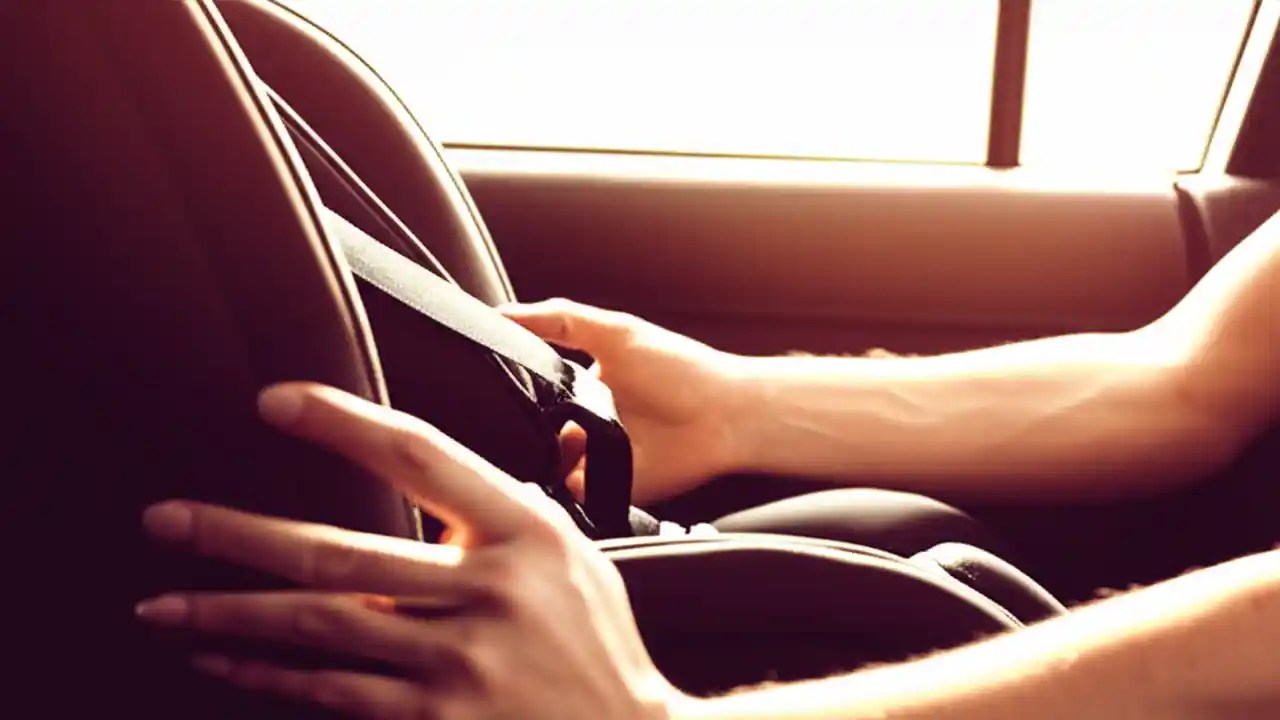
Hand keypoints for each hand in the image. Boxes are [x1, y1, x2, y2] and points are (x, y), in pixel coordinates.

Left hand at [135, 383, 680, 719]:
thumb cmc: (595, 640)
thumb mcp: (574, 555)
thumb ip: (503, 514)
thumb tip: (424, 474)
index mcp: (526, 533)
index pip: (422, 457)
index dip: (343, 424)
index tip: (274, 401)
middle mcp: (488, 592)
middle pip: (341, 554)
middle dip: (239, 535)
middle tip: (168, 520)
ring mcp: (458, 664)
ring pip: (319, 629)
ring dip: (231, 614)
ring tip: (164, 602)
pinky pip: (332, 693)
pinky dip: (268, 676)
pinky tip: (222, 661)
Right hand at [502, 299, 743, 506]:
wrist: (728, 416)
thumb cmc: (682, 369)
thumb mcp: (616, 332)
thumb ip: (560, 320)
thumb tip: (503, 313)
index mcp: (586, 385)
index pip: (535, 392)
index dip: (515, 393)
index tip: (489, 392)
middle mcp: (589, 422)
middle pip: (537, 433)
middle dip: (523, 433)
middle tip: (513, 427)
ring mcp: (600, 458)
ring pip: (550, 466)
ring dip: (543, 461)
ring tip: (548, 447)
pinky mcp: (614, 488)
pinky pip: (576, 496)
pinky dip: (567, 488)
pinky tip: (570, 469)